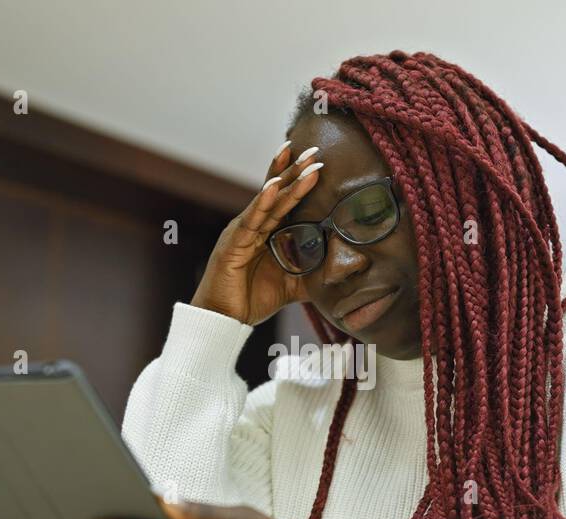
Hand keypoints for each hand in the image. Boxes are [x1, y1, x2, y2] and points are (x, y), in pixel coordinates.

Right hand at [191, 141, 323, 324]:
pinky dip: (263, 201)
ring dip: (286, 180)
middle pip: (277, 191)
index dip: (298, 179)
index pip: (284, 199)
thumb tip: (342, 268)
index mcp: (265, 232)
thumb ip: (313, 274)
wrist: (223, 321)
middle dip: (296, 170)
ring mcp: (242, 231)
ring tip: (303, 161)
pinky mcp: (234, 243)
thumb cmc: (251, 301)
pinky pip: (251, 219)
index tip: (317, 160)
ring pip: (268, 201)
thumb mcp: (292, 285)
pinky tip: (274, 185)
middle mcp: (253, 226)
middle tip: (316, 150)